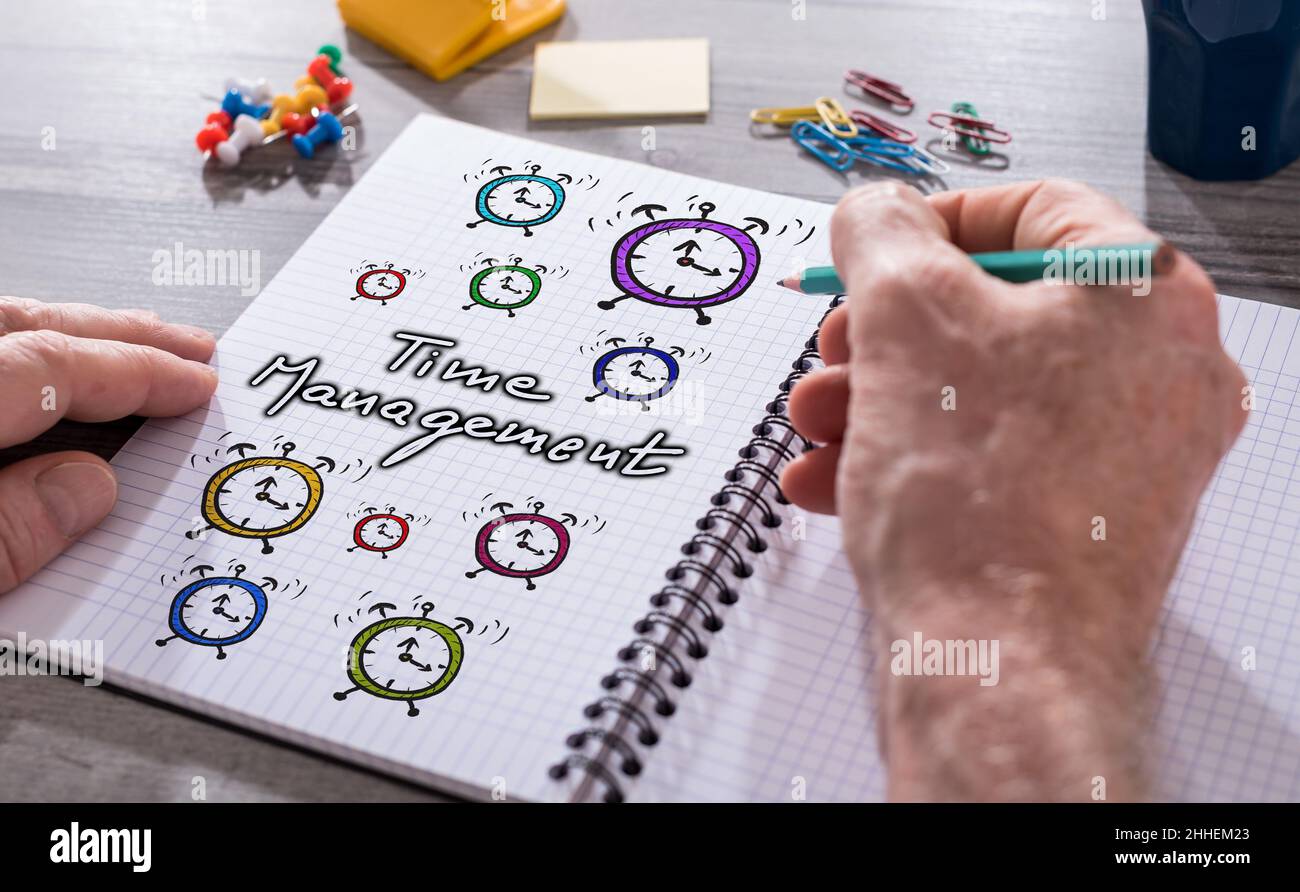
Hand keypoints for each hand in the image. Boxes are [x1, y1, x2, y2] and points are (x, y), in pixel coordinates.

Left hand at [0, 297, 216, 592]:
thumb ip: (9, 534)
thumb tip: (85, 490)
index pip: (49, 366)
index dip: (136, 372)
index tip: (196, 383)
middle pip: (19, 332)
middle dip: (115, 334)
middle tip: (188, 343)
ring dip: (67, 342)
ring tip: (131, 348)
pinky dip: (19, 369)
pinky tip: (43, 392)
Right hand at [780, 180, 1246, 799]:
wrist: (998, 665)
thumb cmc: (982, 504)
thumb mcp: (904, 316)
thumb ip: (882, 232)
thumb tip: (875, 209)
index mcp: (1146, 298)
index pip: (1036, 209)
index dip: (933, 222)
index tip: (875, 252)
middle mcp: (1155, 375)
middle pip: (995, 310)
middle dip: (885, 333)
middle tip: (835, 353)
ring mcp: (1125, 455)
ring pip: (978, 391)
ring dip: (877, 398)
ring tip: (818, 427)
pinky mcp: (1082, 518)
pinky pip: (985, 459)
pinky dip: (906, 458)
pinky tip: (835, 480)